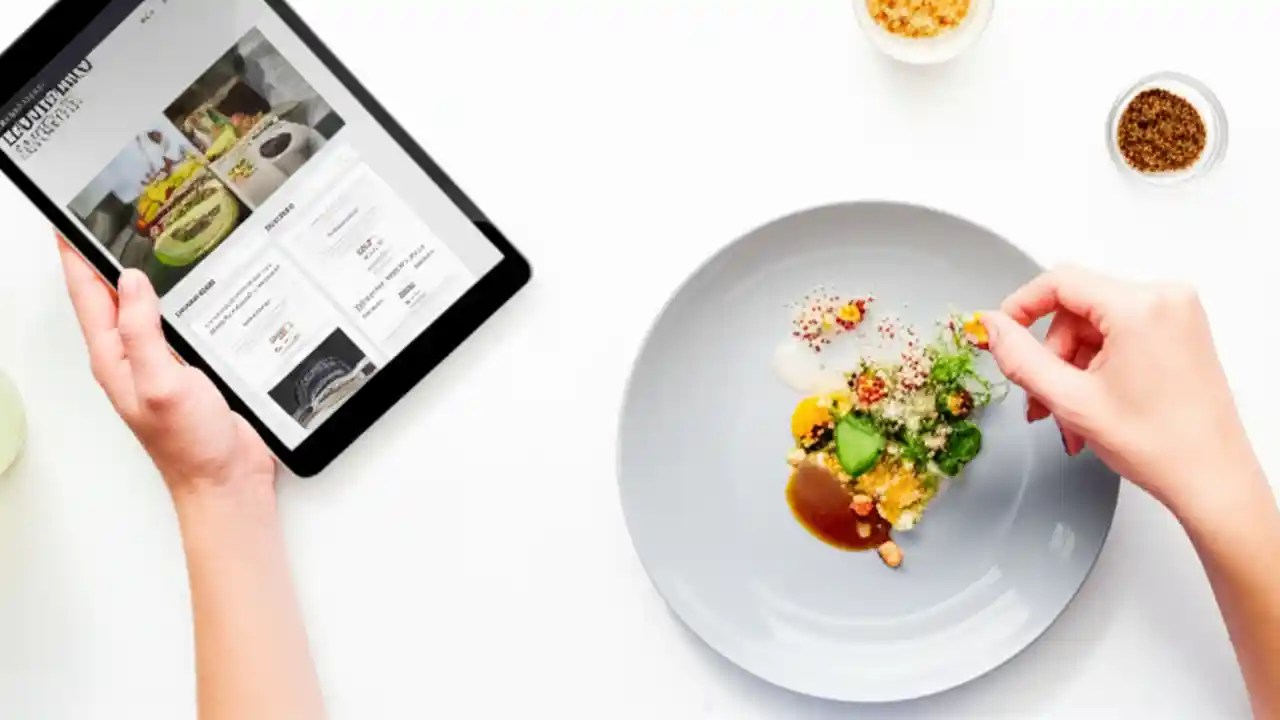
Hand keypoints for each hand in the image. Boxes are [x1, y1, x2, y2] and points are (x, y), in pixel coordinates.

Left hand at [57, 239, 275, 498]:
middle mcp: (133, 359)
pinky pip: (176, 325)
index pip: (87, 296)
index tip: (67, 223)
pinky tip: (187, 289)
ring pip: (143, 309)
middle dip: (102, 259)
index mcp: (115, 360)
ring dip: (140, 277)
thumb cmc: (190, 445)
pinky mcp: (190, 369)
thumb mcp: (160, 382)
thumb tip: (129, 282)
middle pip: (109, 298)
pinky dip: (176, 301)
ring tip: (139, 244)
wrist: (226, 479)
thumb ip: (141, 332)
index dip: (75, 257)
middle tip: (100, 222)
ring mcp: (160, 364)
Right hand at [980, 266, 1264, 520]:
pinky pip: (1120, 334)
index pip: (1060, 282)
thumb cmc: (1156, 445)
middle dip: (1053, 354)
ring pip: (1096, 326)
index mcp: (1140, 307)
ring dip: (1073, 367)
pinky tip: (1093, 403)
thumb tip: (989, 325)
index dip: (1020, 306)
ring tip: (1070, 414)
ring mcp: (1177, 314)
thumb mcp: (1070, 399)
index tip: (1000, 334)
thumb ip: (1019, 357)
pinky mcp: (1181, 331)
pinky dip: (1098, 365)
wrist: (1211, 478)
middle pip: (1077, 309)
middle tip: (1043, 399)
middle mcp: (1164, 298)